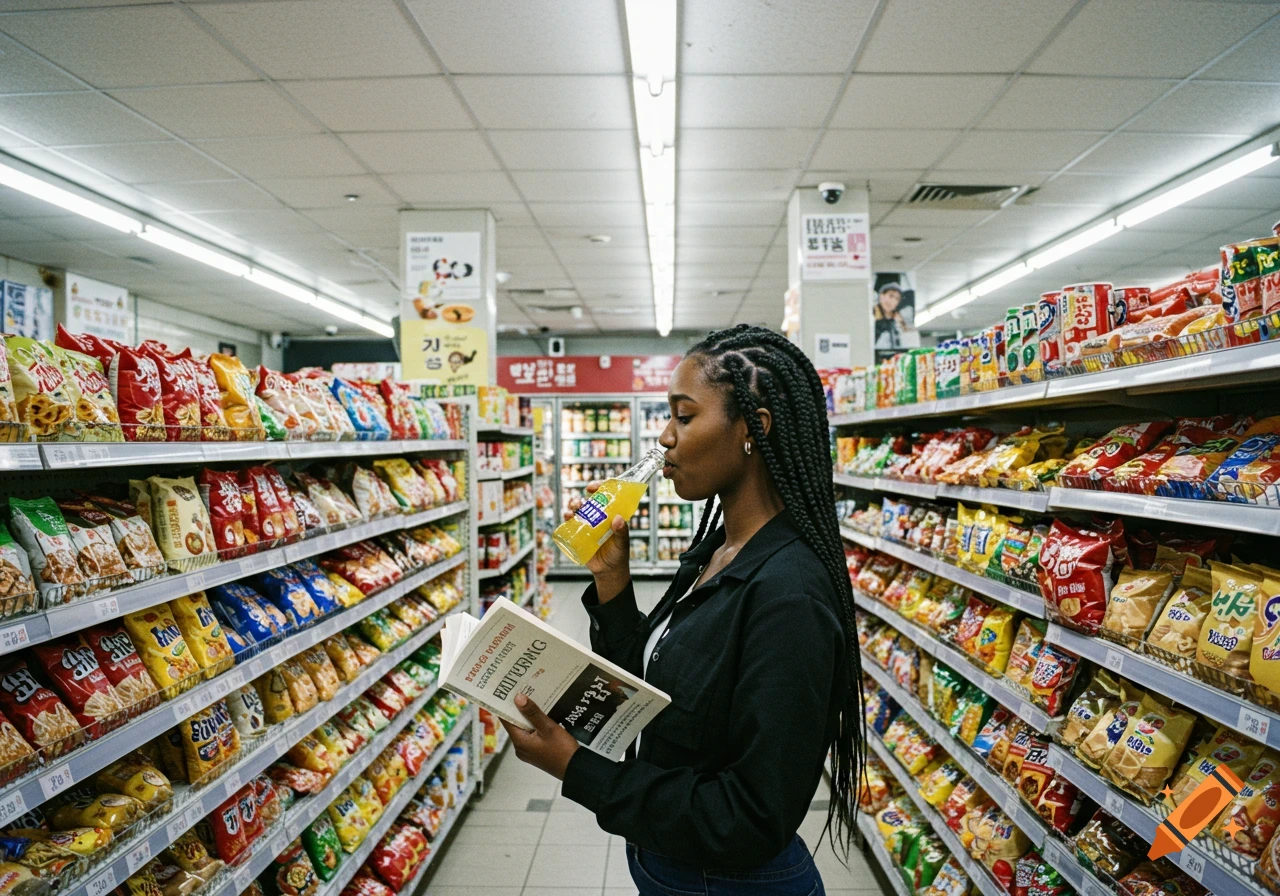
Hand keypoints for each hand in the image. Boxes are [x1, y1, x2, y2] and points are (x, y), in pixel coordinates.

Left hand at [502, 694, 579, 779]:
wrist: (576, 769)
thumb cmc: (562, 750)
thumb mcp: (548, 728)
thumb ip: (533, 713)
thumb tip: (517, 698)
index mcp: (519, 742)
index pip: (506, 720)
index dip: (505, 705)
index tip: (506, 691)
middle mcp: (520, 748)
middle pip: (515, 724)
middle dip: (518, 708)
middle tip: (521, 690)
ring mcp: (528, 751)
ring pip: (524, 729)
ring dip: (527, 716)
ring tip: (532, 698)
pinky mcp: (536, 752)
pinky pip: (531, 735)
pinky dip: (534, 725)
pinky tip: (541, 715)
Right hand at [565, 481, 630, 598]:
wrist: (608, 571)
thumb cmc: (619, 555)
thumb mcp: (622, 543)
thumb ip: (622, 532)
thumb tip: (618, 519)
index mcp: (611, 515)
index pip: (606, 496)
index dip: (599, 487)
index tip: (592, 487)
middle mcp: (598, 517)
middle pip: (589, 501)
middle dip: (582, 497)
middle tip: (580, 501)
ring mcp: (588, 525)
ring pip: (578, 510)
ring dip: (573, 505)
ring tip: (573, 508)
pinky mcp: (579, 535)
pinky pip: (570, 523)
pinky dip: (566, 517)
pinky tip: (566, 516)